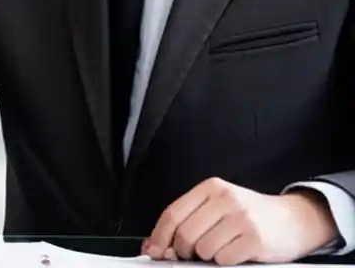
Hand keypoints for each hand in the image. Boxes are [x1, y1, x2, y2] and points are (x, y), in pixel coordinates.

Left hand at [144, 178, 337, 264]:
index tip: (154, 250)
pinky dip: (226, 262)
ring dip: (208, 257)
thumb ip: (187, 222)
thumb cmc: (251, 216)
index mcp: (211, 188)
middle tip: (193, 254)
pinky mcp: (256, 238)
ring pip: (204, 249)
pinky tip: (237, 253)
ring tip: (222, 248)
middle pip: (185, 234)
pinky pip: (225, 259)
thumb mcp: (218, 208)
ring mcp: (242, 218)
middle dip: (183, 251)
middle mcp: (226, 199)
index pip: (173, 213)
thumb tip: (154, 246)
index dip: (159, 236)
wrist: (295, 219)